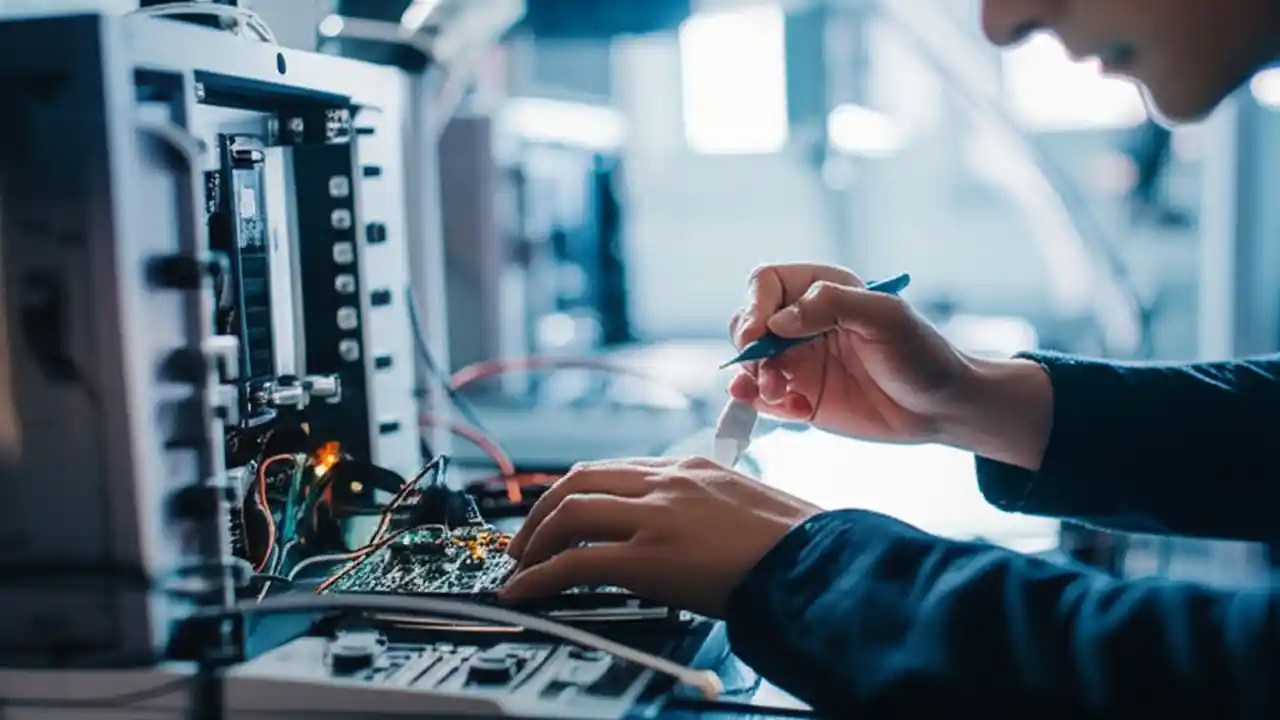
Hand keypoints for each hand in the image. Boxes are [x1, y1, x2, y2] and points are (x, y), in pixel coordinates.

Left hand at [499, 457, 819, 616]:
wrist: (821, 561)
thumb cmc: (797, 543)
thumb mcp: (745, 505)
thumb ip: (704, 508)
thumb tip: (680, 535)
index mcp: (690, 467)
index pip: (612, 469)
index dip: (572, 492)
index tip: (556, 513)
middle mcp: (668, 482)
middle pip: (578, 481)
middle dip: (540, 512)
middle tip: (524, 541)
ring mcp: (657, 516)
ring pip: (570, 512)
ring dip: (534, 541)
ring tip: (520, 568)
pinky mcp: (649, 557)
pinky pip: (575, 562)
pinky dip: (540, 577)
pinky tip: (525, 592)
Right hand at [728, 263, 1052, 469]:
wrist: (942, 407)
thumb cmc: (922, 353)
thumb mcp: (886, 316)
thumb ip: (832, 305)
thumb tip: (779, 322)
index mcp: (822, 291)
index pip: (767, 283)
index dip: (756, 305)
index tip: (762, 333)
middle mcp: (803, 323)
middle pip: (747, 323)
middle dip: (748, 347)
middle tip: (767, 371)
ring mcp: (799, 362)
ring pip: (749, 364)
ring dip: (751, 380)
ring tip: (776, 394)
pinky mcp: (800, 397)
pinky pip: (764, 399)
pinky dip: (767, 406)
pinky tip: (798, 411)